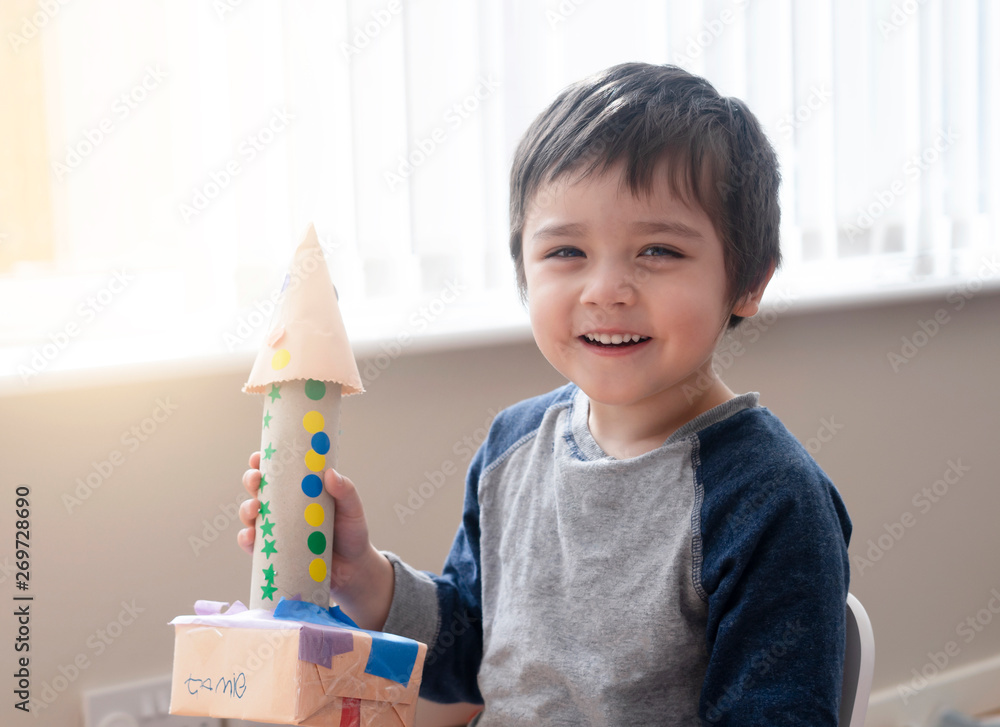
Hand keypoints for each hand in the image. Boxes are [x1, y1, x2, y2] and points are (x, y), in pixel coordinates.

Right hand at [236, 452, 394, 629]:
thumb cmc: (351, 533)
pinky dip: (246, 539)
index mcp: (300, 491)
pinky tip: (250, 536)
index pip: (278, 471)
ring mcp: (276, 530)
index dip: (263, 461)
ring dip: (246, 509)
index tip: (258, 457)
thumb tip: (330, 474)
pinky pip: (253, 545)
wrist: (353, 569)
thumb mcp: (352, 509)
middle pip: (258, 489)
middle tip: (256, 479)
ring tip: (255, 508)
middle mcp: (283, 508)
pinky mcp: (274, 553)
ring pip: (251, 515)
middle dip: (251, 480)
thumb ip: (345, 491)